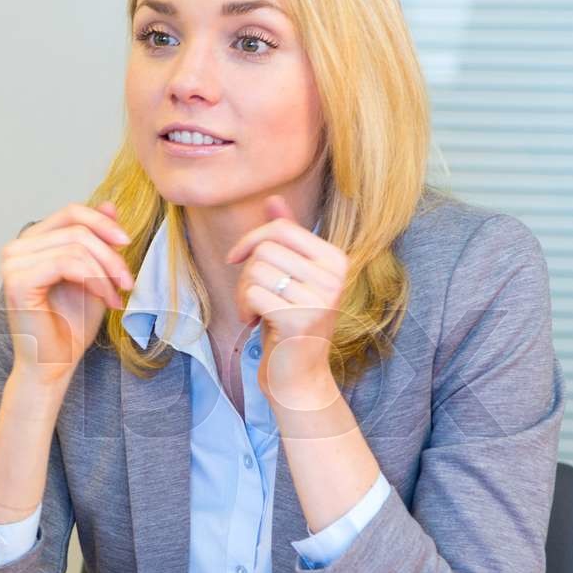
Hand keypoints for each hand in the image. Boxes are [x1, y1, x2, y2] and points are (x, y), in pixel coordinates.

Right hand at [1, 202, 134, 387]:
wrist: (54, 365)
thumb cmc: (70, 326)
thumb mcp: (95, 274)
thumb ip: (99, 241)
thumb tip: (110, 204)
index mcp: (32, 242)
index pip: (71, 213)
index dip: (103, 223)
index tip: (127, 242)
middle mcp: (17, 248)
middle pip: (77, 228)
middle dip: (110, 254)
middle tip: (127, 281)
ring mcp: (13, 263)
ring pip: (75, 246)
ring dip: (105, 271)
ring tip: (117, 296)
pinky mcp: (17, 281)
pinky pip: (66, 263)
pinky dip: (94, 280)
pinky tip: (105, 299)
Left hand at [227, 195, 348, 411]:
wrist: (297, 373)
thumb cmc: (289, 320)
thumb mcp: (290, 275)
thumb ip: (285, 238)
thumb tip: (273, 199)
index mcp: (335, 259)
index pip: (281, 229)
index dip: (250, 240)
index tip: (237, 259)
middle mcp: (334, 276)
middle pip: (265, 249)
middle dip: (246, 272)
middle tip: (252, 296)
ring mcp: (320, 298)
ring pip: (256, 271)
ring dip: (244, 292)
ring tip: (255, 310)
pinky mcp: (301, 319)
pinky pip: (253, 294)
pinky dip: (244, 308)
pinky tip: (254, 322)